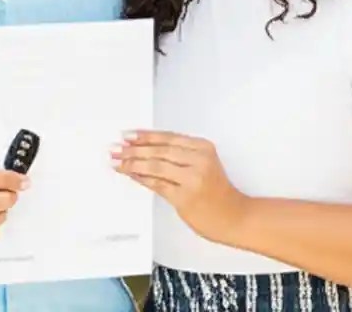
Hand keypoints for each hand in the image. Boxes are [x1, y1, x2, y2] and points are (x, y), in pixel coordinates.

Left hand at [111, 131, 247, 244]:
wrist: (234, 216)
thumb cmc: (217, 192)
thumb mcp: (204, 164)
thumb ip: (180, 155)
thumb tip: (145, 149)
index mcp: (203, 148)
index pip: (167, 137)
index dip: (145, 136)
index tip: (128, 135)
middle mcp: (198, 160)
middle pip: (159, 150)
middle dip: (134, 149)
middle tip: (116, 148)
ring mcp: (192, 179)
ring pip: (155, 166)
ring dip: (132, 163)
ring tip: (118, 161)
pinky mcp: (185, 197)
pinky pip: (157, 184)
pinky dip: (141, 178)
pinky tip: (130, 174)